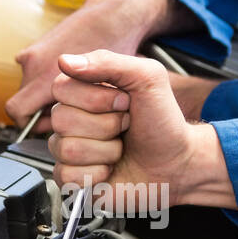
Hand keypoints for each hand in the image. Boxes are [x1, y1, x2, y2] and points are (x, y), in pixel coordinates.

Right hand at [7, 0, 183, 129]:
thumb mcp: (102, 82)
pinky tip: (72, 78)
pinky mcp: (38, 47)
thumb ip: (76, 105)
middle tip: (70, 112)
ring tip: (75, 94)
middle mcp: (34, 62)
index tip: (52, 126)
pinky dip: (48, 80)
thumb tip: (51, 121)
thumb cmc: (116, 43)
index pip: (18, 111)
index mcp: (46, 72)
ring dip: (47, 96)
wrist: (117, 10)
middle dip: (43, 110)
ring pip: (30, 89)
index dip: (32, 123)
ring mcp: (33, 52)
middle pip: (24, 101)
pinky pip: (35, 74)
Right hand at [47, 49, 237, 209]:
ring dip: (105, 151)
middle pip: (61, 120)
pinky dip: (97, 174)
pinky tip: (109, 169)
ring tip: (120, 149)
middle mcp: (71, 120)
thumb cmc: (163, 122)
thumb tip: (65, 61)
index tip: (124, 102)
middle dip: (105, 126)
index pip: (61, 88)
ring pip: (66, 149)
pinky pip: (66, 176)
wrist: (176, 164)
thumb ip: (108, 62)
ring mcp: (68, 149)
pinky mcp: (69, 177)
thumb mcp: (147, 78)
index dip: (95, 99)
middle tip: (125, 126)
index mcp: (83, 92)